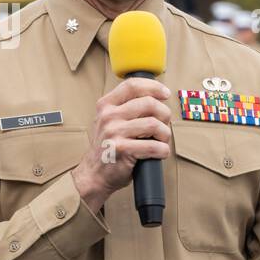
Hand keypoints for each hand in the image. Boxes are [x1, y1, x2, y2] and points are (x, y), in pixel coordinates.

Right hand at [73, 77, 171, 212]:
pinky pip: (153, 146)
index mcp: (106, 105)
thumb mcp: (110, 121)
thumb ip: (126, 108)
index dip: (153, 87)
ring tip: (161, 141)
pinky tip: (159, 152)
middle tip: (164, 125)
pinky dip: (162, 150)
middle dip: (164, 114)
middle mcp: (108, 116)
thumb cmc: (108, 147)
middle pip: (149, 103)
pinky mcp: (121, 149)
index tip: (165, 94)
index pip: (132, 85)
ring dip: (165, 134)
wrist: (94, 174)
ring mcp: (114, 132)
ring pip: (154, 124)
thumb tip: (157, 99)